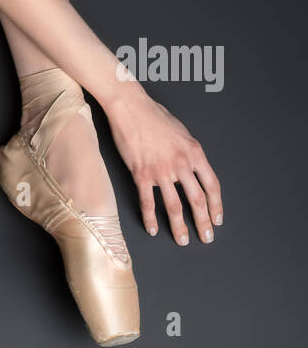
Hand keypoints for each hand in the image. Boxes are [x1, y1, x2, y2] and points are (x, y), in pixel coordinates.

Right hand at [105, 85, 222, 243]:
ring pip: (175, 206)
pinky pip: (147, 202)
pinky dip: (151, 218)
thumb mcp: (181, 131)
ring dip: (180, 227)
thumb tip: (192, 168)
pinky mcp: (141, 174)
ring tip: (183, 240)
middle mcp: (181, 164)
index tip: (217, 219)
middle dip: (203, 222)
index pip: (212, 185)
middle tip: (207, 237)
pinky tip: (153, 229)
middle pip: (197, 200)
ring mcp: (161, 171)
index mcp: (194, 153)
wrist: (130, 107)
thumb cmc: (154, 115)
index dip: (216, 205)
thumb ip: (189, 152)